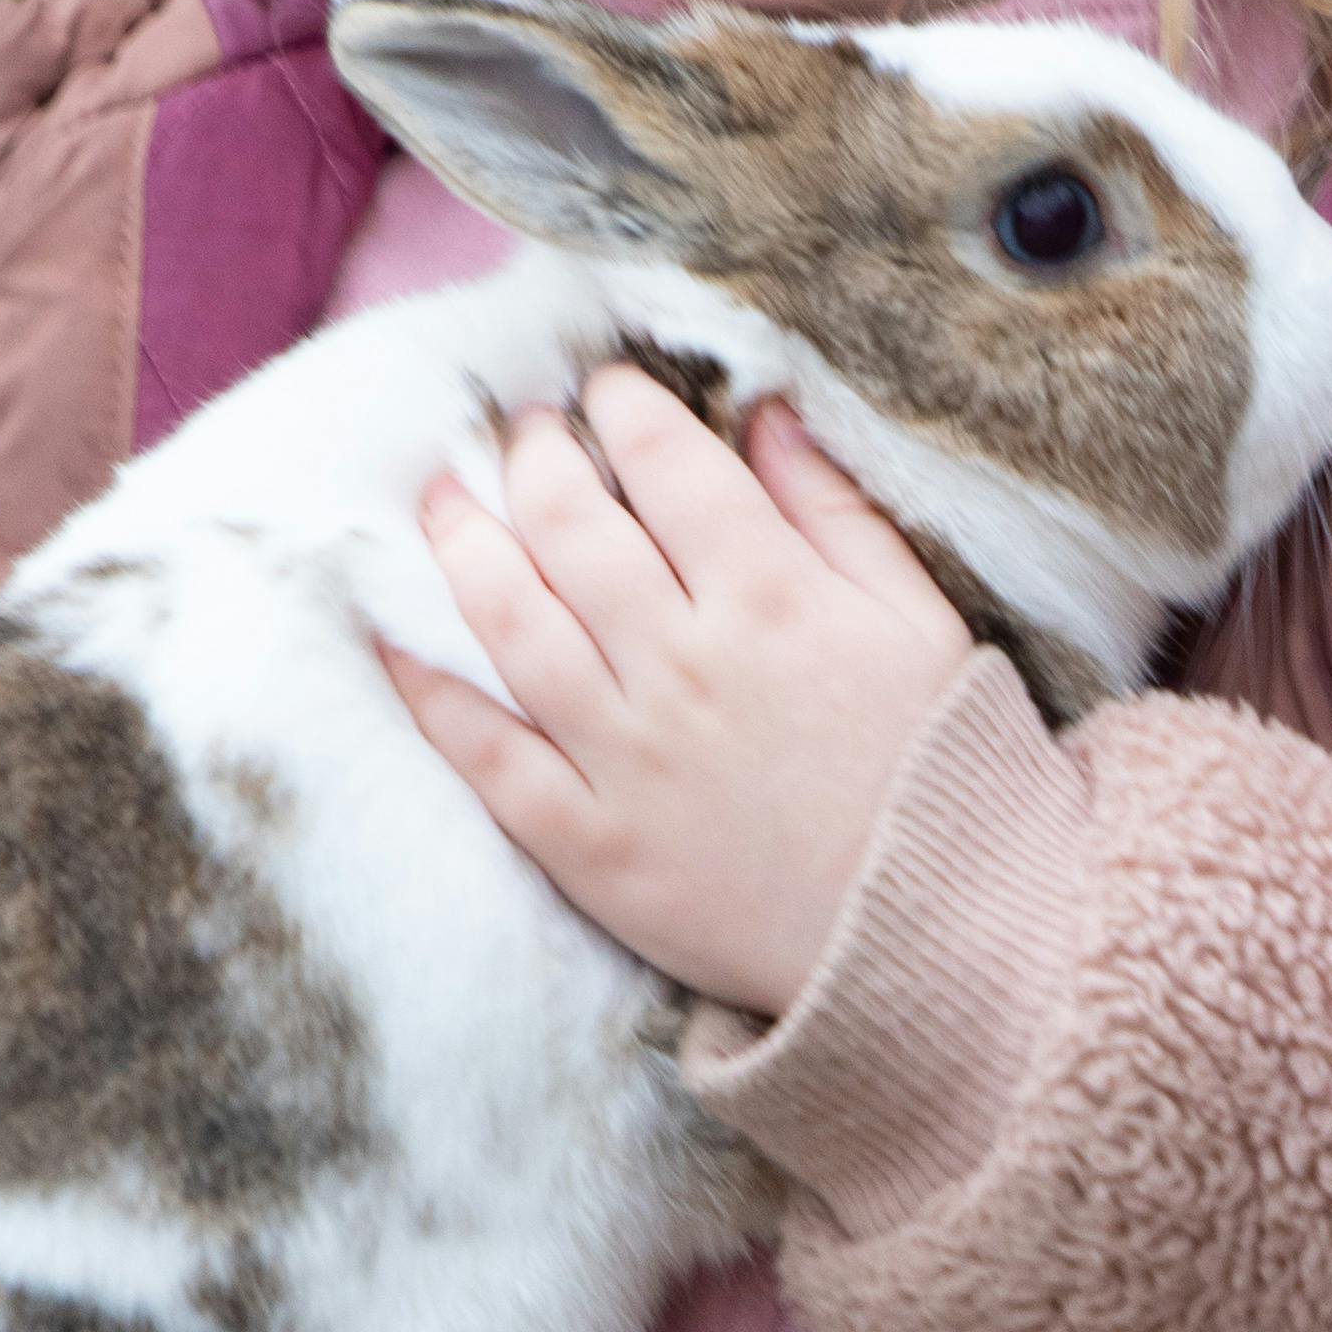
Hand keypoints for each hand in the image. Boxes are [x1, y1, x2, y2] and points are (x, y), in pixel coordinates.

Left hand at [385, 371, 975, 1018]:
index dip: (622, 409)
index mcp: (772, 596)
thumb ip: (839, 513)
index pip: (666, 463)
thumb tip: (767, 415)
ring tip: (442, 502)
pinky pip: (486, 754)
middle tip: (523, 434)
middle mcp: (683, 663)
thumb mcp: (922, 624)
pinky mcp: (589, 843)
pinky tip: (391, 640)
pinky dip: (428, 692)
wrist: (939, 940)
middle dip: (535, 458)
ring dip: (462, 546)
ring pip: (512, 622)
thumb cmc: (940, 772)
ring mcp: (626, 756)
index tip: (604, 391)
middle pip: (570, 526)